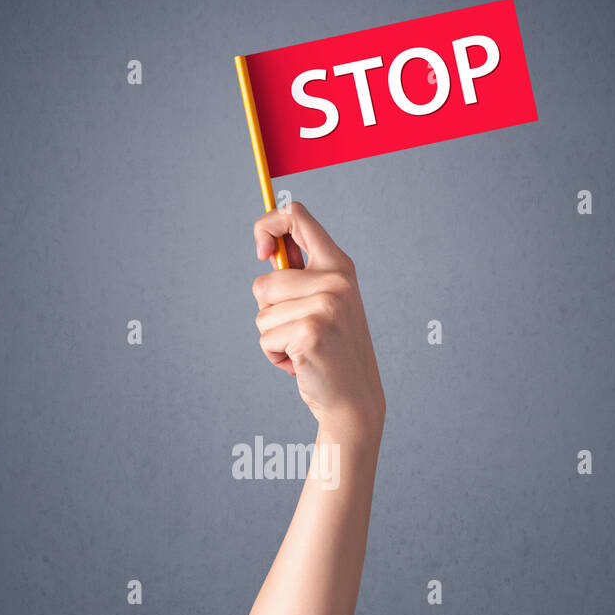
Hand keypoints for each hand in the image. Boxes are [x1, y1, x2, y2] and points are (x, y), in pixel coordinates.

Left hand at [251, 202, 385, 444]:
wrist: (353, 399)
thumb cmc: (331, 352)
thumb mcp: (325, 303)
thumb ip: (301, 277)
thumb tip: (268, 250)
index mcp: (339, 265)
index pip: (295, 215)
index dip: (267, 226)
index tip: (262, 253)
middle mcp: (335, 280)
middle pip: (263, 283)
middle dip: (269, 313)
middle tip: (299, 331)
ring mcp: (325, 305)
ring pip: (261, 314)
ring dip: (272, 338)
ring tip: (303, 348)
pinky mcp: (310, 331)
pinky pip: (265, 339)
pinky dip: (274, 356)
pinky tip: (301, 363)